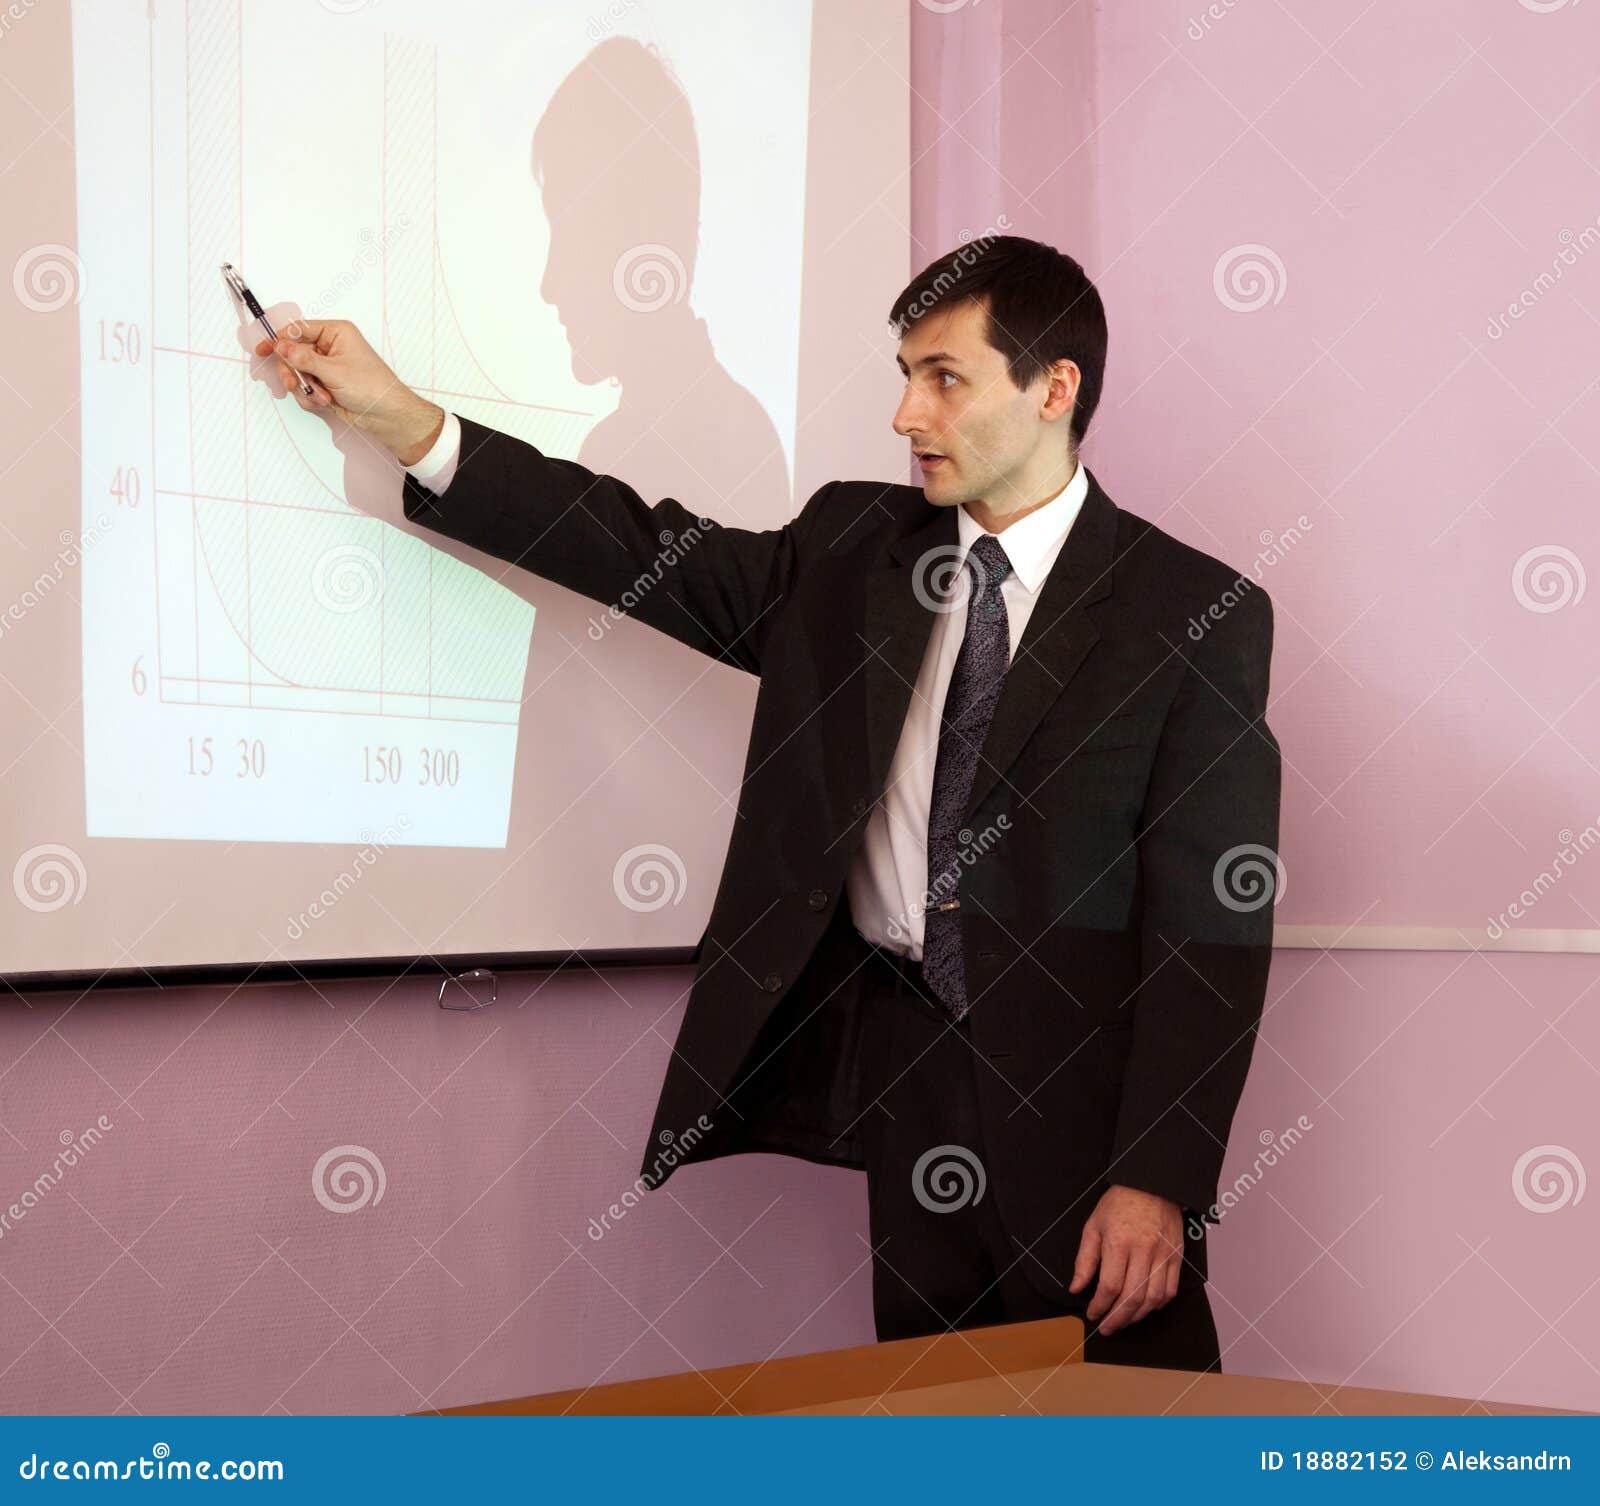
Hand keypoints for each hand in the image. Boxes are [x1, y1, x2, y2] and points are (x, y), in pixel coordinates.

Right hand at [252, 318, 444, 464]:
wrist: (386, 416)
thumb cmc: (371, 387)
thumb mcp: (334, 371)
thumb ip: (304, 359)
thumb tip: (281, 346)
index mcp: (335, 333)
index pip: (298, 329)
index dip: (278, 339)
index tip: (262, 350)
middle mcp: (329, 347)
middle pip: (292, 353)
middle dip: (293, 372)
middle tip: (293, 384)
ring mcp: (326, 367)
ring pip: (297, 373)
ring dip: (305, 388)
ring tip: (322, 397)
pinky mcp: (325, 385)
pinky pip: (305, 388)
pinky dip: (312, 398)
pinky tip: (327, 403)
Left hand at [1068, 1183, 1182, 1334]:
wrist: (1152, 1183)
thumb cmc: (1119, 1203)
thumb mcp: (1093, 1225)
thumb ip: (1085, 1259)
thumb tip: (1076, 1288)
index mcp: (1118, 1242)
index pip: (1109, 1286)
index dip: (1099, 1306)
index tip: (1092, 1314)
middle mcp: (1143, 1250)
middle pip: (1132, 1297)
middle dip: (1117, 1319)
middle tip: (1107, 1328)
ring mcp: (1163, 1255)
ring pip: (1152, 1299)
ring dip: (1137, 1317)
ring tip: (1123, 1321)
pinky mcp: (1177, 1256)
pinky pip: (1170, 1290)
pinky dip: (1158, 1304)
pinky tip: (1145, 1307)